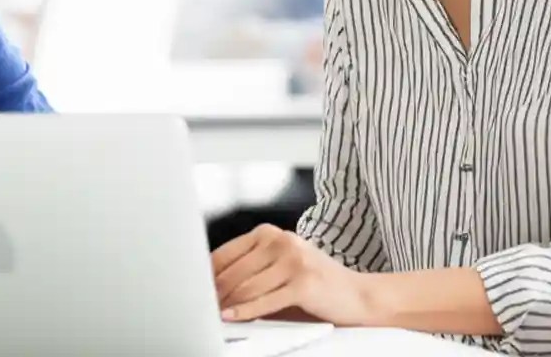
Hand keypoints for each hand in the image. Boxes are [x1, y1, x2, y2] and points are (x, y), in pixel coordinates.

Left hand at [212, 224, 373, 325]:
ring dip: (227, 304)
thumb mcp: (280, 266)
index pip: (226, 253)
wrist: (357, 295)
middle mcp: (281, 241)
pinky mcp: (302, 283)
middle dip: (215, 293)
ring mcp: (293, 260)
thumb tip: (211, 284)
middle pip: (234, 271)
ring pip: (246, 287)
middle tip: (200, 307)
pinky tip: (231, 317)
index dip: (207, 274)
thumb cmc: (314, 282)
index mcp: (270, 233)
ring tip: (213, 314)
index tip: (193, 288)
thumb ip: (251, 269)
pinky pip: (264, 301)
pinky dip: (245, 312)